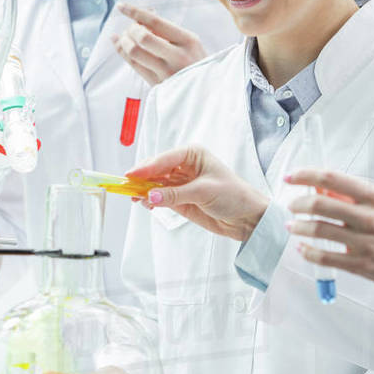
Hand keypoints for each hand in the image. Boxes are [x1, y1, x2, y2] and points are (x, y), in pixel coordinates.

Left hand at [112, 3, 206, 84]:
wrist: (207, 93)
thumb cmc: (197, 65)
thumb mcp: (190, 43)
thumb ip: (167, 31)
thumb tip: (142, 15)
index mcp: (188, 41)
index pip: (156, 21)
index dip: (135, 12)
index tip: (121, 6)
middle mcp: (178, 57)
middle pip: (143, 37)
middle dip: (131, 29)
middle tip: (131, 29)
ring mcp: (167, 73)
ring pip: (134, 53)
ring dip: (124, 42)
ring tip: (125, 38)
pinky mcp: (158, 86)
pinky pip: (134, 66)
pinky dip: (122, 53)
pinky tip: (119, 44)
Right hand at [127, 146, 269, 240]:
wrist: (248, 218)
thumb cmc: (234, 196)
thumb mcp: (204, 192)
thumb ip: (175, 194)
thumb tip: (151, 196)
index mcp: (193, 154)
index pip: (165, 158)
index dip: (147, 167)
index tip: (131, 175)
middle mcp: (185, 166)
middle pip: (156, 170)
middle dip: (142, 178)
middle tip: (126, 186)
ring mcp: (181, 183)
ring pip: (155, 184)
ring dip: (144, 190)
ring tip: (134, 197)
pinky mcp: (180, 199)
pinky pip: (160, 197)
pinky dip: (151, 200)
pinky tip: (144, 203)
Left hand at [285, 168, 373, 294]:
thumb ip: (356, 199)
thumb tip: (323, 190)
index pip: (332, 179)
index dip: (306, 175)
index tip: (291, 176)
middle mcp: (370, 217)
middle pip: (321, 204)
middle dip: (298, 204)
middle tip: (291, 206)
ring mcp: (366, 242)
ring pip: (319, 230)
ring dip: (299, 227)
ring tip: (291, 226)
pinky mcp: (363, 265)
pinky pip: (326, 257)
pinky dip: (309, 252)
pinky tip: (303, 249)